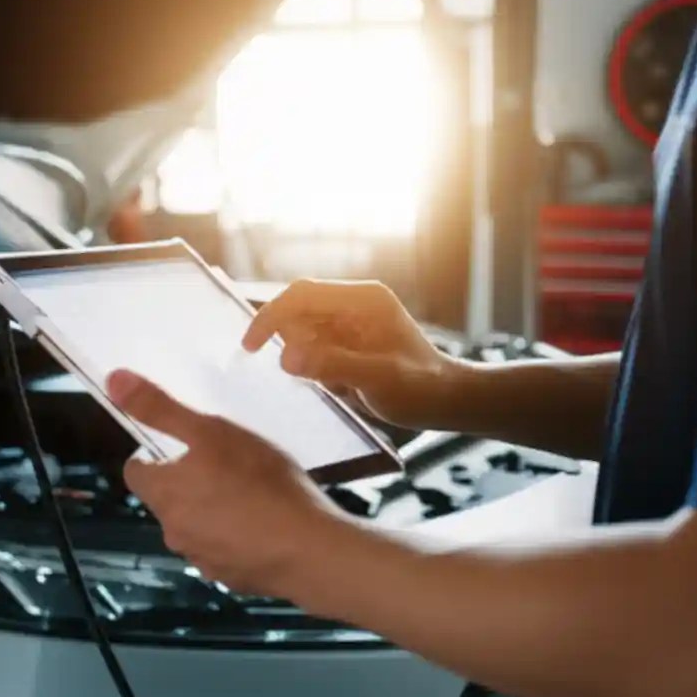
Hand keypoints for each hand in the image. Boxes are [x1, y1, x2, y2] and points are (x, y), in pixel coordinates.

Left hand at [108, 369, 345, 595]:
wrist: (307, 549)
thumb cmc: (258, 481)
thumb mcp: (212, 431)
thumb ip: (161, 409)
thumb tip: (111, 380)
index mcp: (163, 492)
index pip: (137, 471)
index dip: (157, 455)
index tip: (188, 446)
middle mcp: (172, 531)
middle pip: (168, 499)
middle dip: (189, 483)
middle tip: (229, 465)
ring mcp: (202, 560)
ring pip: (197, 527)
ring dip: (214, 512)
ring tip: (253, 496)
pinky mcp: (232, 580)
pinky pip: (226, 552)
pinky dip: (237, 539)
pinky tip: (268, 527)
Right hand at [242, 279, 459, 429]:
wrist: (447, 401)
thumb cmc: (421, 389)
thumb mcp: (379, 380)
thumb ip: (333, 365)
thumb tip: (286, 357)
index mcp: (363, 300)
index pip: (301, 295)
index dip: (270, 317)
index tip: (249, 347)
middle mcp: (353, 304)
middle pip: (297, 313)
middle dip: (294, 346)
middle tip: (322, 380)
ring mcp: (350, 321)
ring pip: (302, 333)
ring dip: (309, 361)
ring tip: (342, 386)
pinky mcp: (347, 339)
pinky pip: (313, 348)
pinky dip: (317, 369)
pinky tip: (345, 387)